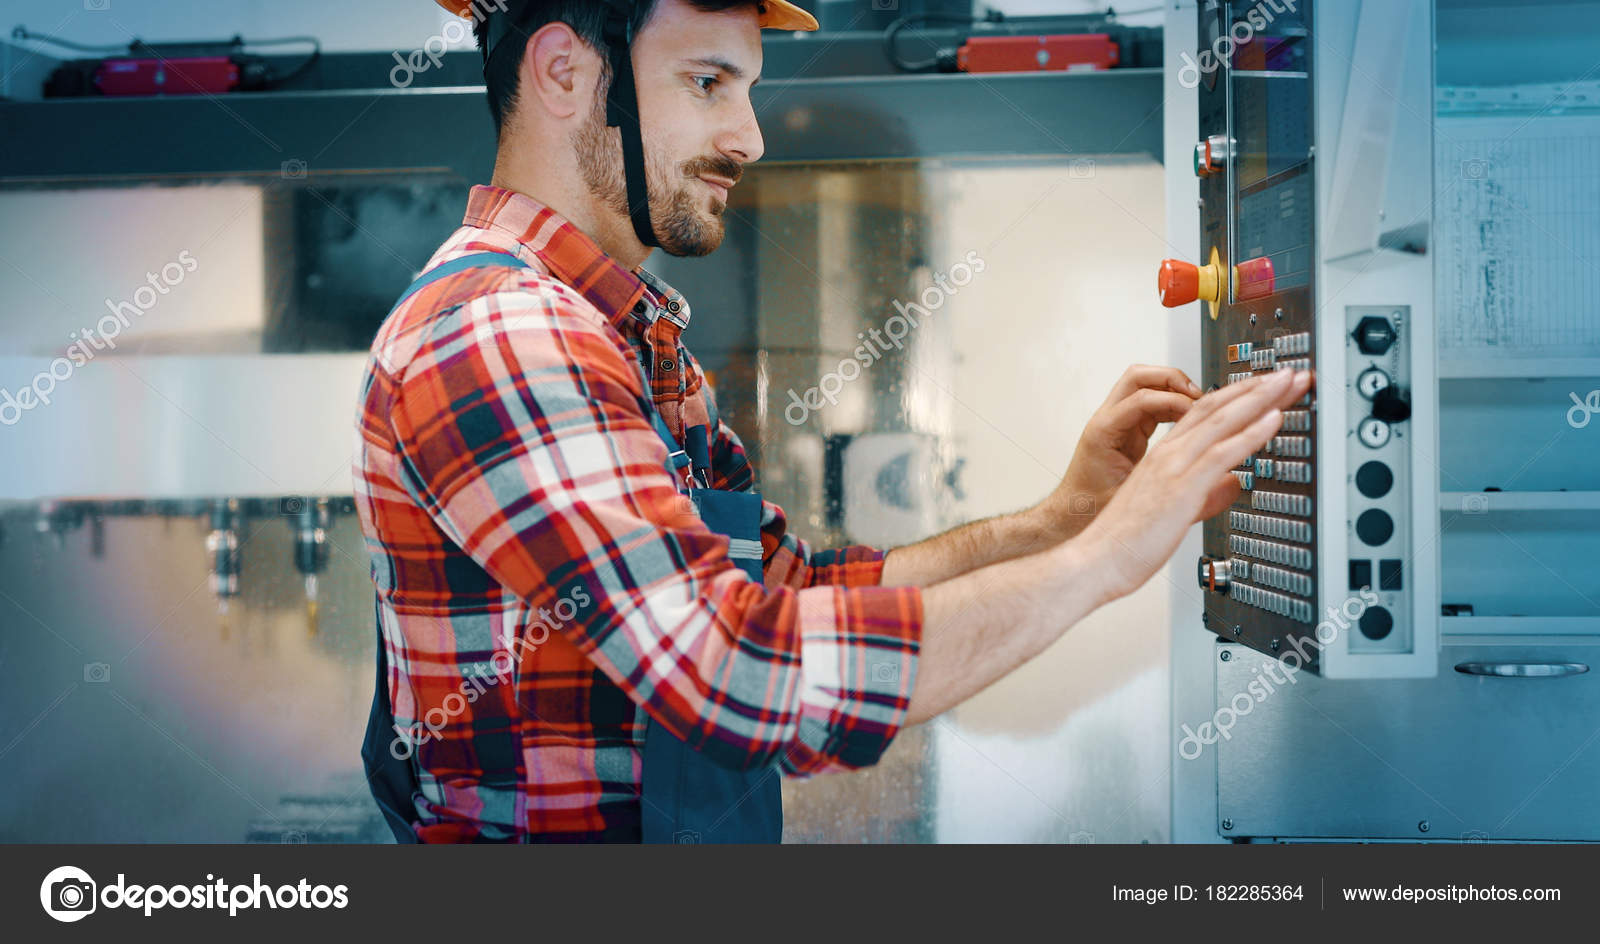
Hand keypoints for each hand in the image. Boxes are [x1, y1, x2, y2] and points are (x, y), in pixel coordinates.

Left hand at [1036, 365, 1201, 539]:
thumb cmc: (1092, 507)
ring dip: (1174, 390)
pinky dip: (1173, 405)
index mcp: (1104, 432)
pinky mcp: (1127, 429)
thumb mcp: (1136, 498)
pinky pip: (1152, 403)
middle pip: (1140, 377)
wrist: (1072, 514)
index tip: (1199, 411)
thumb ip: (1176, 488)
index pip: (1141, 399)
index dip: (1174, 400)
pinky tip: (1190, 420)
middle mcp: (1108, 420)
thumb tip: (1223, 485)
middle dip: (1173, 380)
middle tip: (1199, 396)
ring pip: (1145, 385)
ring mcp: (1117, 422)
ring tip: (1199, 407)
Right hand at [1070, 369, 1313, 600]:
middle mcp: (1169, 454)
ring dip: (1262, 397)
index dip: (1240, 396)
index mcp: (1164, 457)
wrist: (1096, 560)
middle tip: (1290, 372)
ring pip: (1223, 419)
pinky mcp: (1181, 486)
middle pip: (1218, 406)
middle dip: (1257, 387)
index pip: (1207, 414)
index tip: (1268, 388)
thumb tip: (1235, 485)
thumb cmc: (1126, 543)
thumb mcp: (1175, 512)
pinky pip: (1221, 451)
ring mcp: (1173, 467)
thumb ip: (1208, 493)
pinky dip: (1251, 431)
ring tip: (1290, 381)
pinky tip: (1275, 416)